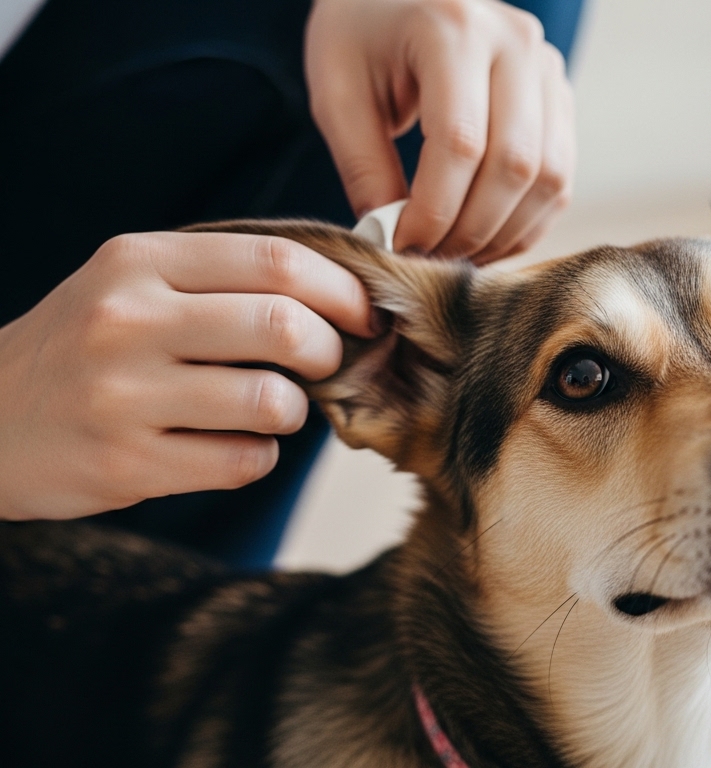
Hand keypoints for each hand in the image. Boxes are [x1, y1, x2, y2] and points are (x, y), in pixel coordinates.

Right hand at [0, 233, 376, 520]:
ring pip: (273, 402)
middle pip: (285, 327)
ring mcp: (123, 395)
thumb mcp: (134, 282)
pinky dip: (257, 457)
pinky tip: (228, 446)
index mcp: (138, 261)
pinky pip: (245, 462)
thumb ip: (225, 276)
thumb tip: (346, 289)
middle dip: (328, 351)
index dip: (342, 292)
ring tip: (269, 408)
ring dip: (294, 412)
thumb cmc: (85, 346)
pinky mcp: (126, 464)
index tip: (364, 316)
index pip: (277, 262)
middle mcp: (127, 321)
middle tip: (322, 364)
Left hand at [306, 0, 574, 262]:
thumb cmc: (360, 37)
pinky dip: (527, 221)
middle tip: (428, 258)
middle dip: (470, 230)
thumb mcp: (338, 92)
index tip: (401, 244)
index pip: (460, 142)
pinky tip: (485, 237)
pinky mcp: (559, 95)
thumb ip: (364, 166)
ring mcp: (547, 68)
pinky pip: (561, 178)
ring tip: (456, 255)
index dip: (435, 210)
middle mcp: (515, 43)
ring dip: (504, 233)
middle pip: (515, 165)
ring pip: (549, 179)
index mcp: (453, 28)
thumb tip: (394, 242)